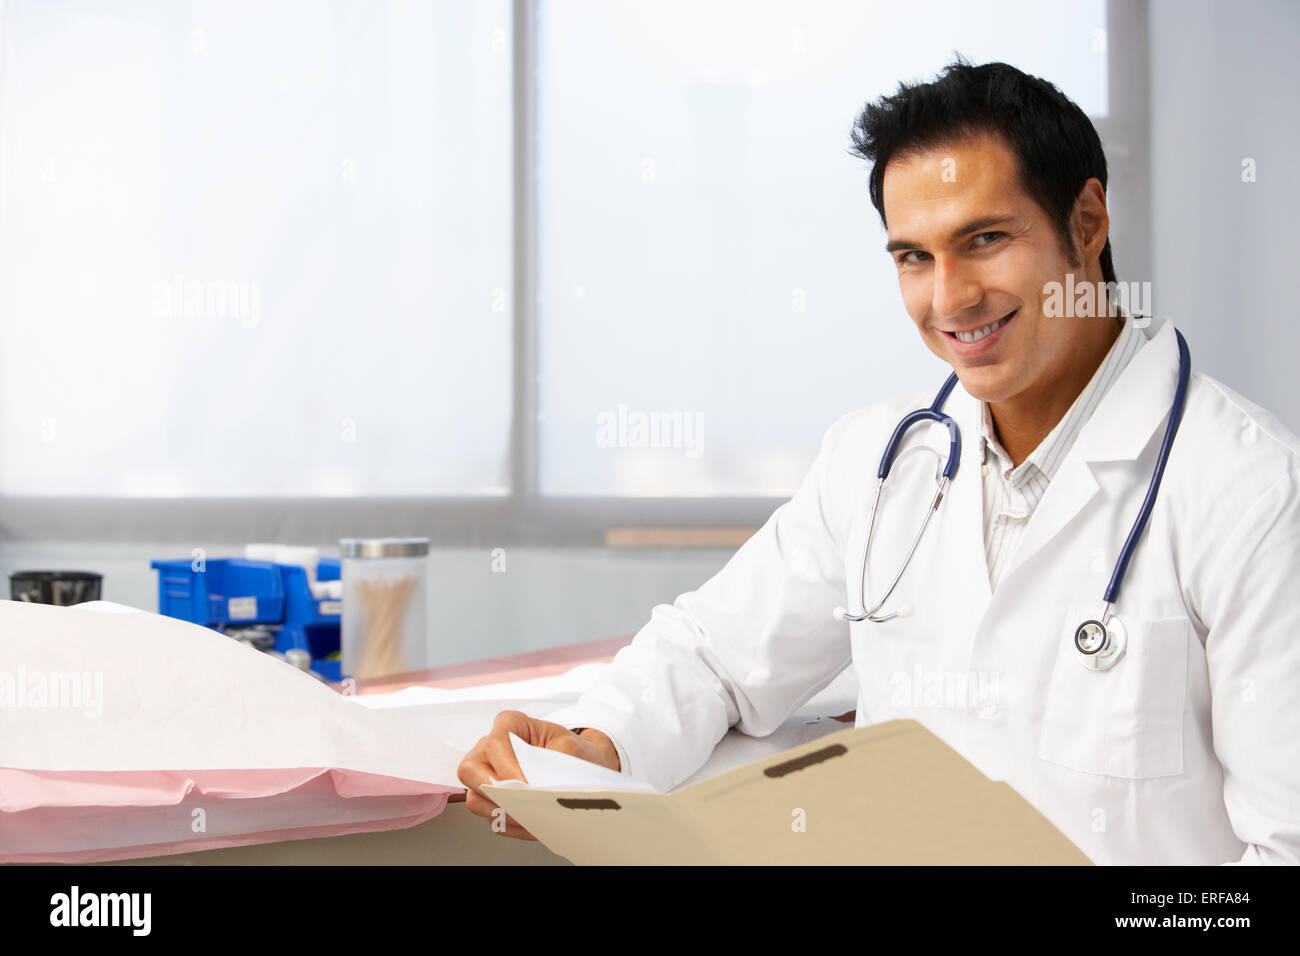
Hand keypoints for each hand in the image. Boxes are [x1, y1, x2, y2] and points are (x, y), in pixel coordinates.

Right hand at [458, 710, 620, 839]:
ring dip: (504, 812)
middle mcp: (489, 748)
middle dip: (496, 792)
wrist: (581, 766)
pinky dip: (512, 825)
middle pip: (470, 771)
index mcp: (510, 725)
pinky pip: (490, 818)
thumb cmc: (572, 752)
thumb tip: (538, 785)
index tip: (526, 785)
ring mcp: (485, 774)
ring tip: (533, 816)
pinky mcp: (490, 799)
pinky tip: (533, 823)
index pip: (495, 744)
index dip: (507, 767)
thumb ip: (553, 761)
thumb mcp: (570, 748)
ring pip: (475, 799)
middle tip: (522, 803)